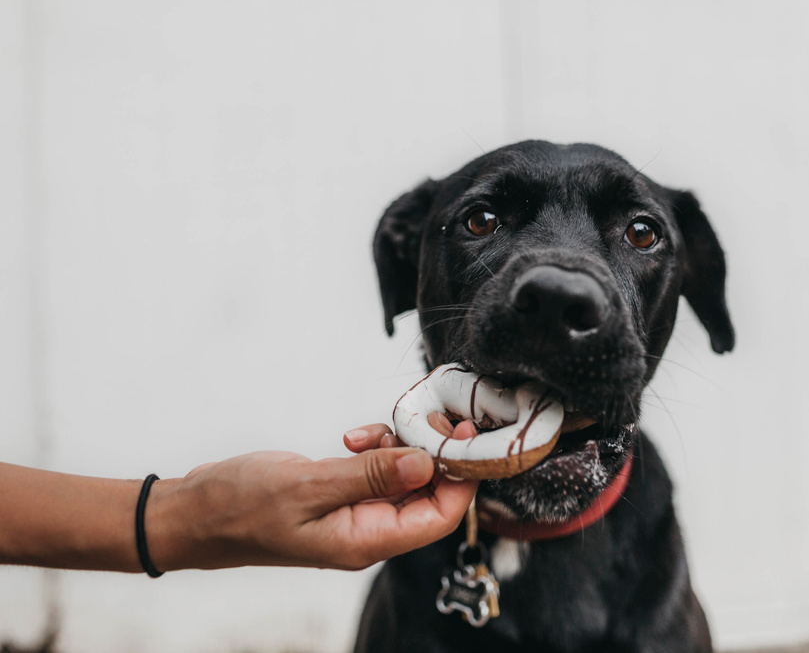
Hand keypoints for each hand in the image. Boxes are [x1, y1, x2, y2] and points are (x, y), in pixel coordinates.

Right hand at [145, 419, 477, 571]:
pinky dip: (374, 448)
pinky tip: (351, 437)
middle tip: (425, 417)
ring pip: (403, 477)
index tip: (465, 435)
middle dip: (433, 454)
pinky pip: (377, 471)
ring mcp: (354, 514)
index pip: (440, 516)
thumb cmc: (239, 507)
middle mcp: (367, 533)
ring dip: (399, 446)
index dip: (462, 478)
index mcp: (365, 542)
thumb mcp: (308, 486)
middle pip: (429, 495)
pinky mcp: (340, 495)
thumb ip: (371, 475)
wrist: (193, 513)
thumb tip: (427, 462)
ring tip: (370, 430)